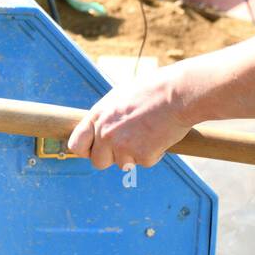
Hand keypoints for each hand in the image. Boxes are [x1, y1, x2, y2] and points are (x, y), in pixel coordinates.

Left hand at [66, 66, 196, 169]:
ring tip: (148, 133)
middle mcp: (105, 133)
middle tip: (128, 145)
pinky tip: (160, 136)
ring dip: (135, 155)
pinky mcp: (142, 155)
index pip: (76, 145)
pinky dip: (154, 154)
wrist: (178, 93)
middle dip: (111, 158)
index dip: (86, 150)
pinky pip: (145, 162)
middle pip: (98, 162)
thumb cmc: (152, 91)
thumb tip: (99, 132)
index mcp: (97, 116)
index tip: (95, 150)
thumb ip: (106, 117)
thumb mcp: (119, 98)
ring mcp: (123, 146)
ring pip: (123, 164)